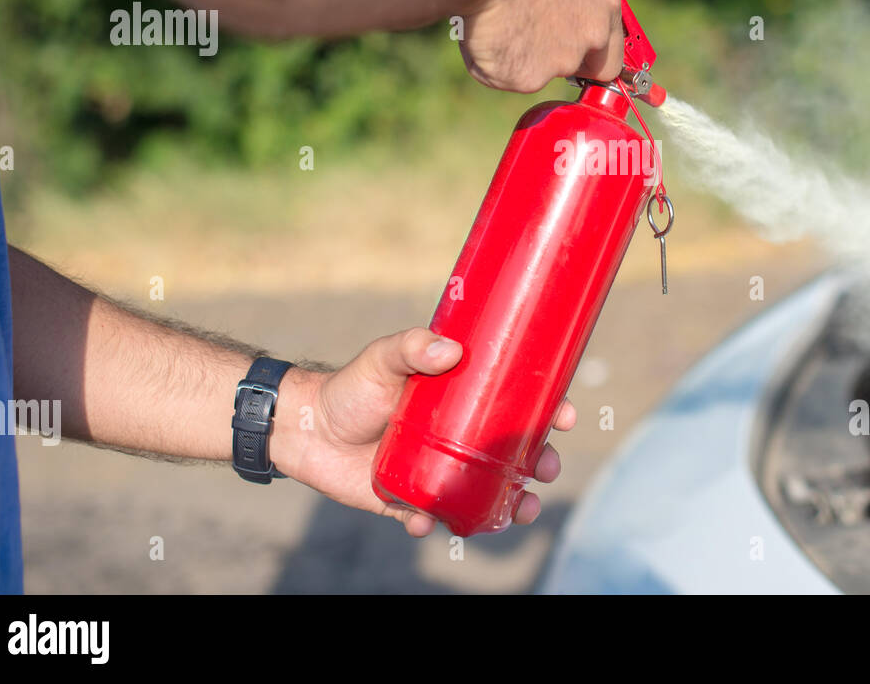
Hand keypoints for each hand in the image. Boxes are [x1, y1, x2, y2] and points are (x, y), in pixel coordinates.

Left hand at [274, 327, 576, 536]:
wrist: (303, 429)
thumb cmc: (350, 387)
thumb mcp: (383, 359)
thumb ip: (412, 347)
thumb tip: (450, 350)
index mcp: (461, 401)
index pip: (514, 405)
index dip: (546, 410)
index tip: (566, 415)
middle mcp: (457, 436)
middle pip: (511, 453)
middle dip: (539, 464)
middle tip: (546, 469)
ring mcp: (437, 470)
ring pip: (486, 491)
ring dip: (509, 504)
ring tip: (520, 511)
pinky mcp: (409, 500)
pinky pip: (434, 517)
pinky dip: (437, 523)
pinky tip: (430, 522)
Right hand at [459, 0, 630, 92]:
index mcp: (604, 7)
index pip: (610, 53)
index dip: (590, 52)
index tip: (568, 42)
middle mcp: (587, 40)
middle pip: (572, 66)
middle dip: (553, 56)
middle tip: (524, 29)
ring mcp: (556, 62)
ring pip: (533, 70)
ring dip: (517, 53)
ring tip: (497, 16)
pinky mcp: (522, 76)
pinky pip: (500, 75)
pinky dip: (488, 60)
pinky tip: (481, 29)